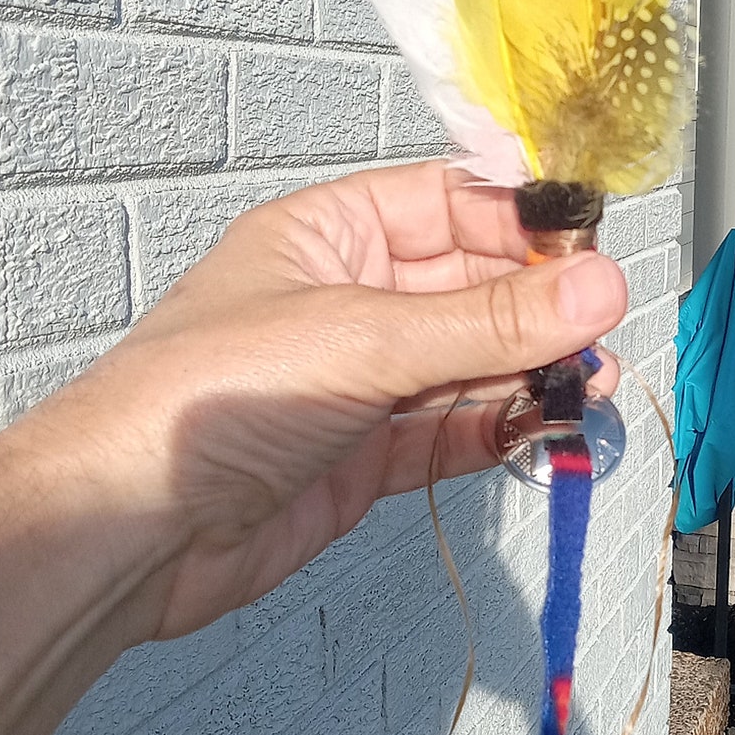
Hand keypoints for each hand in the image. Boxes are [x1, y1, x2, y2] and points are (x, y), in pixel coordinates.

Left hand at [51, 161, 628, 640]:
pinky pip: (454, 431)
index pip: (449, 204)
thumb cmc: (210, 398)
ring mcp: (358, 383)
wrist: (131, 530)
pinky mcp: (366, 458)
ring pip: (471, 364)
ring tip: (597, 383)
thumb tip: (600, 285)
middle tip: (603, 328)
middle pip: (471, 288)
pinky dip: (505, 429)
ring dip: (534, 372)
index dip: (522, 220)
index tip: (593, 247)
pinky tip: (552, 427)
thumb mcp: (363, 339)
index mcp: (328, 235)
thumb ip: (489, 321)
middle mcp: (346, 300)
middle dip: (540, 307)